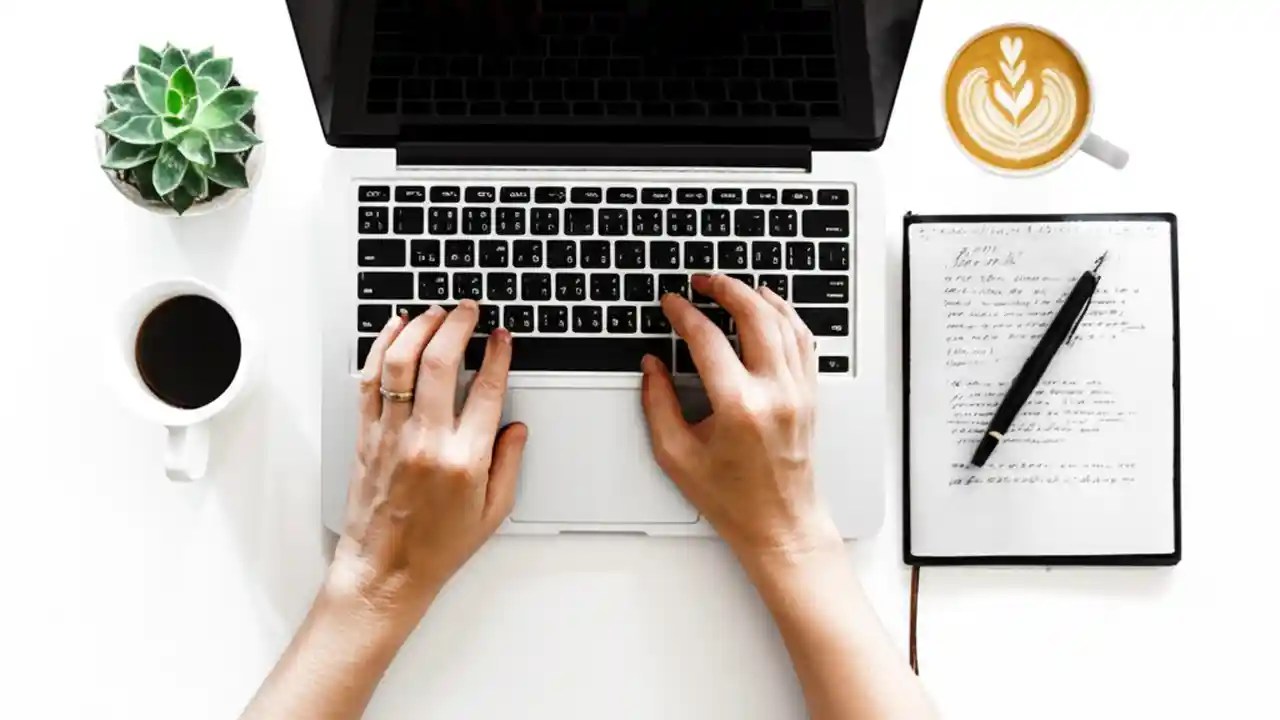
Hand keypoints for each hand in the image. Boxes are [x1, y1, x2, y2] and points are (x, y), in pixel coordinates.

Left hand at [329, 301, 526, 621]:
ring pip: (400, 362)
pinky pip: (371, 379)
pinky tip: (394, 330)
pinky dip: (382, 347)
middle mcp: (425, 441)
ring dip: (419, 327)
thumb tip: (515, 426)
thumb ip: (509, 462)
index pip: (485, 389)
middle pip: (439, 361)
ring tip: (434, 312)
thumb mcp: (494, 511)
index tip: (502, 337)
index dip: (498, 355)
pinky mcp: (366, 435)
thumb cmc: (437, 548)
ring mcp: (391, 434)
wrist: (384, 571)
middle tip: (469, 309)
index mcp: (464, 460)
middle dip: (457, 324)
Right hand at [641, 275, 840, 561]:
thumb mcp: (677, 455)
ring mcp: (797, 392)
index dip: (684, 314)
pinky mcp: (809, 395)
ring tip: (733, 286)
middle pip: (754, 316)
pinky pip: (802, 341)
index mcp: (739, 407)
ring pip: (784, 322)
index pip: (708, 340)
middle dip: (725, 289)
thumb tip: (652, 366)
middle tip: (703, 280)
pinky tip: (769, 306)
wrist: (780, 524)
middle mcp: (774, 393)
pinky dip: (785, 315)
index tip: (671, 303)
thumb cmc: (732, 499)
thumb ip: (658, 404)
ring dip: (756, 296)